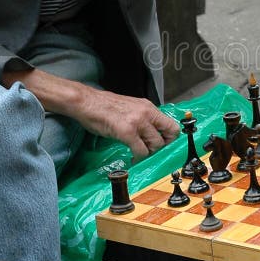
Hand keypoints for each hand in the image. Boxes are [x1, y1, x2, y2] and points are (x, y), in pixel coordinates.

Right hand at [3, 68, 179, 160]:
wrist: (86, 102)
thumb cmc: (105, 107)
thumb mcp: (131, 108)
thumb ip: (144, 119)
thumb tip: (153, 134)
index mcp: (149, 107)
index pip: (172, 125)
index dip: (170, 139)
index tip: (163, 145)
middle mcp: (147, 112)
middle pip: (168, 136)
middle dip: (161, 148)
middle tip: (151, 152)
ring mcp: (137, 121)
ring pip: (156, 145)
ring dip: (149, 154)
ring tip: (140, 155)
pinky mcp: (126, 131)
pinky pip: (141, 150)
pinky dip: (138, 158)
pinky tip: (132, 158)